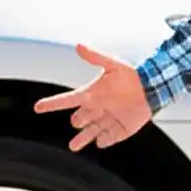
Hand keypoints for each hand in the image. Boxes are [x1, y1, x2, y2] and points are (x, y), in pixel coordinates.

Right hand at [33, 44, 152, 150]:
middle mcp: (97, 109)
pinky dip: (104, 141)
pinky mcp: (120, 130)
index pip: (68, 100)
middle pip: (79, 119)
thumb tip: (79, 45)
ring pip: (90, 133)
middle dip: (77, 120)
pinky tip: (101, 141)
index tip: (38, 107)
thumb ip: (96, 56)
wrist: (152, 87)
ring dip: (82, 139)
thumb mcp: (113, 64)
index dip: (52, 103)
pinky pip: (108, 138)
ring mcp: (108, 120)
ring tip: (74, 146)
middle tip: (78, 120)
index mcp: (91, 94)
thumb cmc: (131, 76)